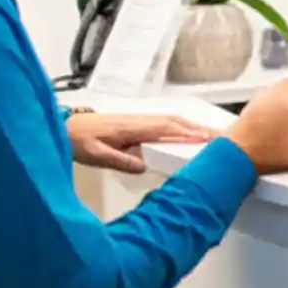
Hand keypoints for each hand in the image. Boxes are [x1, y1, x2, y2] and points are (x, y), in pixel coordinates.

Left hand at [67, 112, 216, 173]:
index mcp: (133, 127)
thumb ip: (120, 160)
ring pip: (172, 121)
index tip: (208, 138)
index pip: (168, 129)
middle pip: (176, 122)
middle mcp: (139, 120)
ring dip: (192, 126)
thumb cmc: (79, 139)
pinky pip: (165, 123)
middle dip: (199, 128)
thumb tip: (143, 166)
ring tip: (211, 134)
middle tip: (221, 135)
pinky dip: (181, 126)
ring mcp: (139, 120)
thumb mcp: (96, 155)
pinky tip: (187, 132)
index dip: (189, 133)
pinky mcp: (137, 124)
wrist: (66, 127)